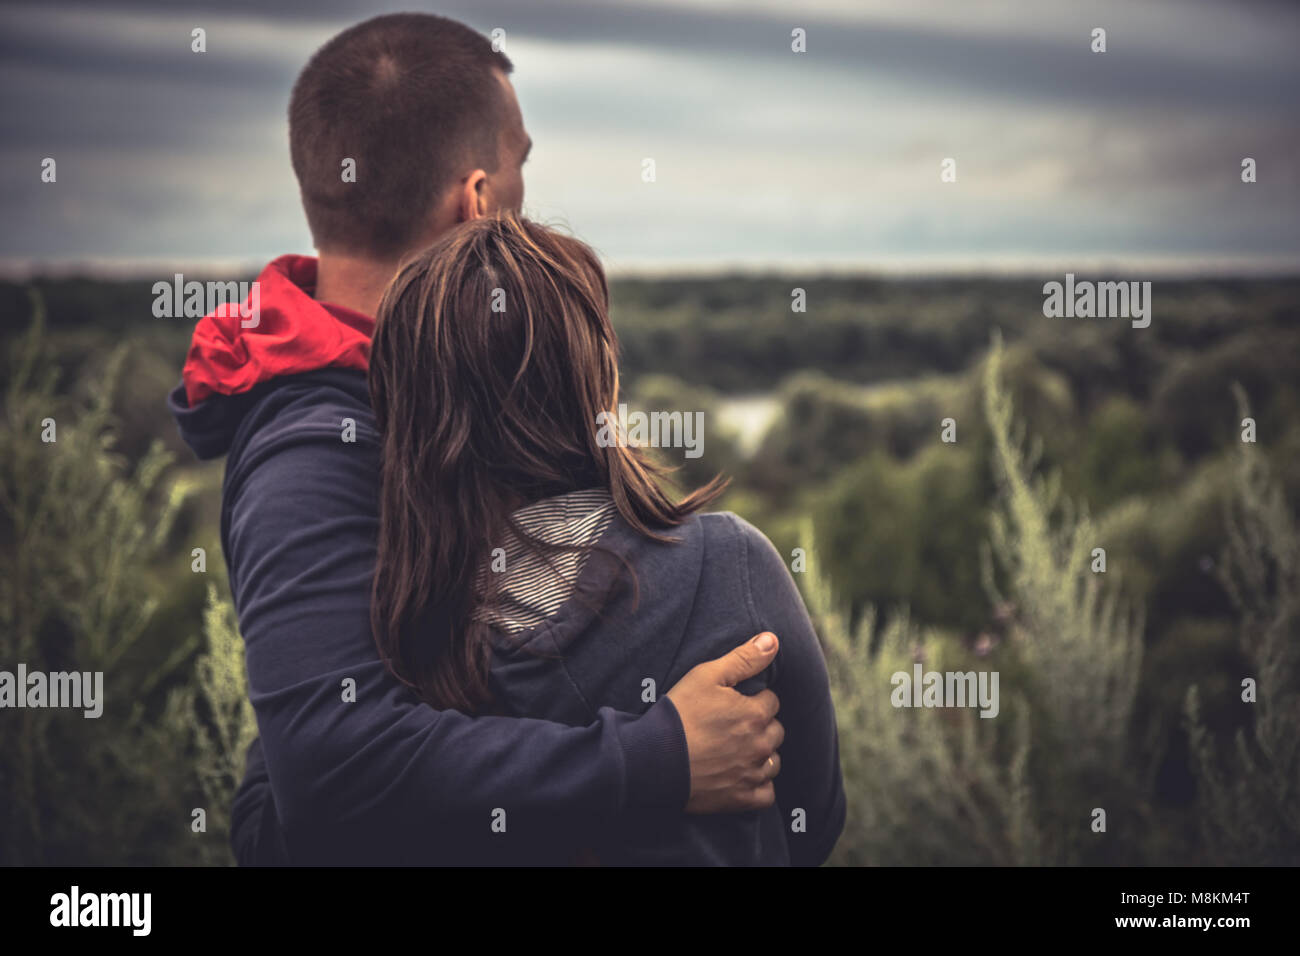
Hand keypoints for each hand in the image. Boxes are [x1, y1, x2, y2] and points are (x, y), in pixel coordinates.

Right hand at [666, 632, 783, 813]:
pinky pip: (766, 794)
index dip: (753, 698)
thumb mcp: (707, 675)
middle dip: (761, 725)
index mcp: (754, 714)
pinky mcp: (740, 799)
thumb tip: (773, 639)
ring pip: (773, 762)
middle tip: (734, 724)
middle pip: (776, 730)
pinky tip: (745, 776)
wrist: (652, 760)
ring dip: (763, 754)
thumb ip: (744, 658)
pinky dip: (760, 785)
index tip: (735, 702)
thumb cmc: (678, 714)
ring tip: (739, 749)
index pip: (771, 701)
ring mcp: (751, 774)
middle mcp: (759, 745)